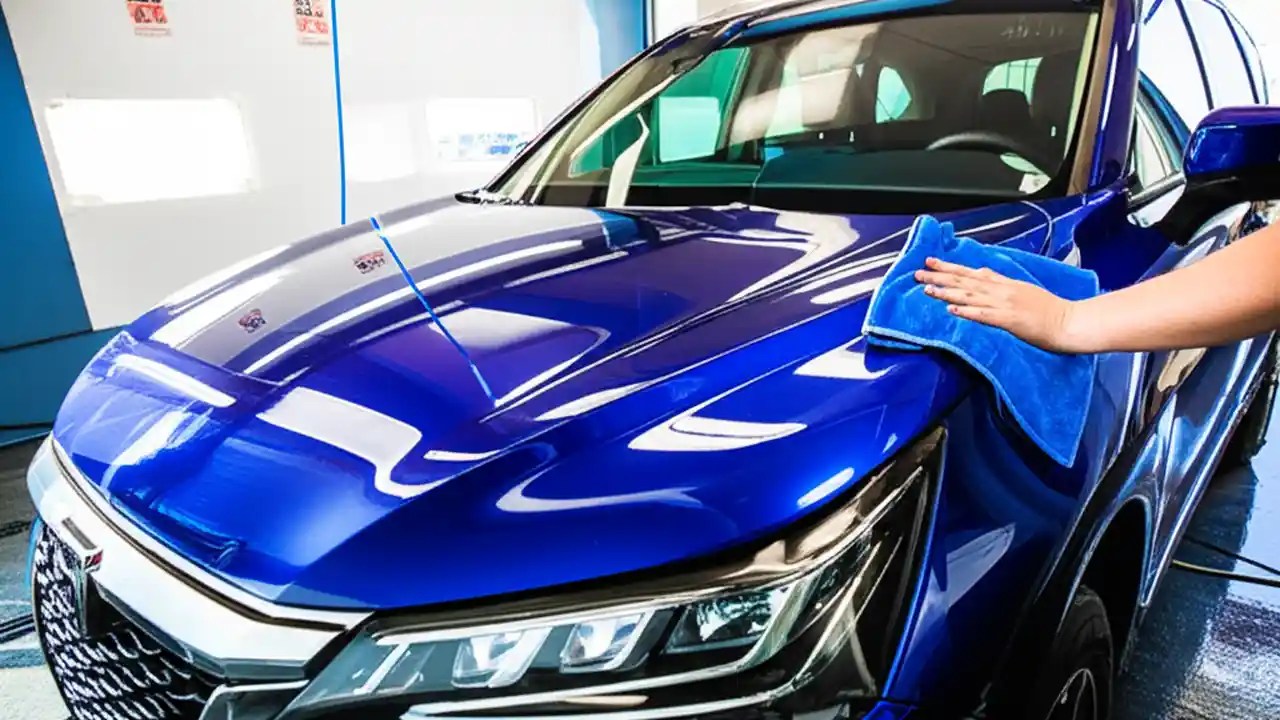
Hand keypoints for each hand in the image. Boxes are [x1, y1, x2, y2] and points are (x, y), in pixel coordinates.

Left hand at [915, 257, 1086, 352]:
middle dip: (940, 277)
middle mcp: (1002, 290)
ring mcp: (1006, 304)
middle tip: (918, 273)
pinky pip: (985, 315)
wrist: (1070, 321)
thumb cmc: (1049, 309)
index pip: (972, 273)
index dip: (950, 267)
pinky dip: (968, 312)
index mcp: (1005, 283)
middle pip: (965, 281)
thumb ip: (1002, 284)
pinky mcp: (1010, 320)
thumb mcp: (1024, 290)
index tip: (931, 261)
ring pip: (970, 296)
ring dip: (947, 293)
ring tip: (927, 290)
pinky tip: (952, 310)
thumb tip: (982, 275)